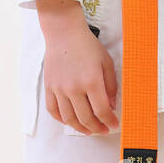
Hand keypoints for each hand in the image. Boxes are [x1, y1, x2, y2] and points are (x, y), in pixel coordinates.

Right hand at [40, 5, 118, 133]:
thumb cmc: (87, 45)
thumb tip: (111, 105)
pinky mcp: (49, 87)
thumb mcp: (106, 62)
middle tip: (103, 129)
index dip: (110, 121)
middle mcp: (74, 88)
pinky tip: (70, 120)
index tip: (114, 124)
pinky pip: (53, 110)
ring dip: (80, 127)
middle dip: (97, 128)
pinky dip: (61, 119)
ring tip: (88, 129)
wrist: (63, 33)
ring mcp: (59, 89)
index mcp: (91, 81)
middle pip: (86, 118)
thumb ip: (110, 85)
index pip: (102, 110)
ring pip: (69, 118)